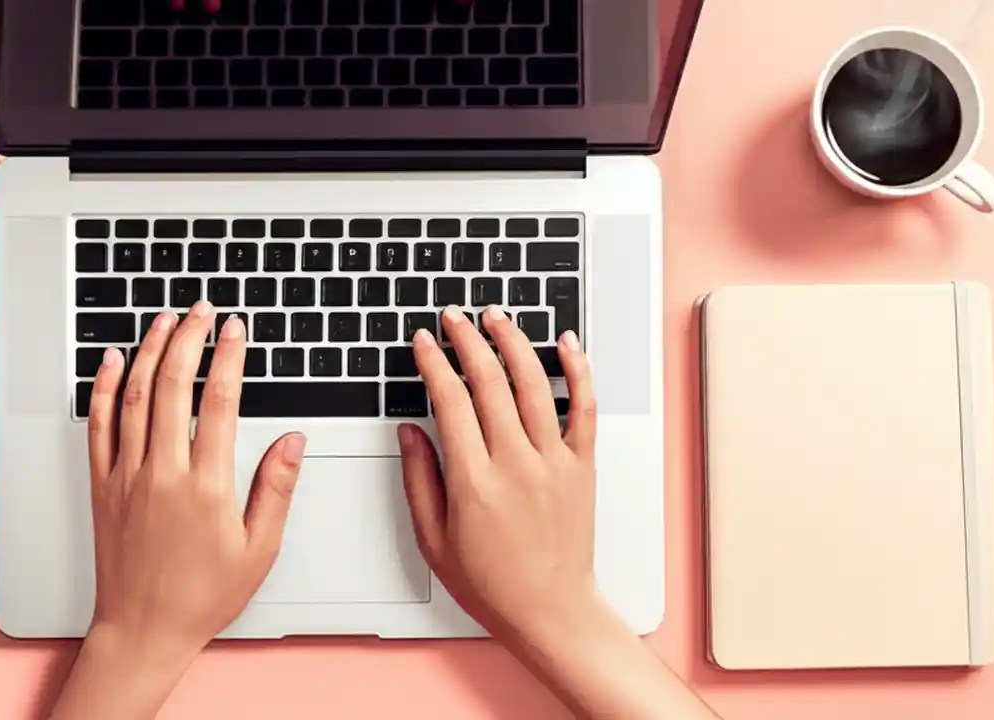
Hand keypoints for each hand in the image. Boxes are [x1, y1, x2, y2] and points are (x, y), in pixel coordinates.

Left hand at [51, 301, 305, 719]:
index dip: (229, 357)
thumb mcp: (259, 549)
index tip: (236, 329)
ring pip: (135, 396)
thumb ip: (276, 489)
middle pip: (174, 386)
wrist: (143, 629)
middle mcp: (162, 474)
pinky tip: (115, 360)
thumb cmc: (203, 595)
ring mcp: (127, 476)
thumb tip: (292, 441)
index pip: (218, 403)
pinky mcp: (102, 485)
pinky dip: (105, 387)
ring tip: (166, 320)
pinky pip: (99, 425)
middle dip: (189, 338)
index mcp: (206, 487)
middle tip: (202, 310)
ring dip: (151, 351)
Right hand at [400, 307, 719, 718]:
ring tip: (496, 316)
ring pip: (534, 384)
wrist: (551, 611)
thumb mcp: (434, 540)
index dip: (433, 363)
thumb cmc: (492, 584)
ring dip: (513, 342)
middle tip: (453, 317)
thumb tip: (409, 431)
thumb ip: (419, 480)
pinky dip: (578, 370)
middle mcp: (516, 464)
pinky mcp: (581, 466)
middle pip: (489, 382)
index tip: (423, 341)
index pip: (449, 401)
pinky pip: (584, 408)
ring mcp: (553, 462)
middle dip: (467, 339)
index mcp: (474, 482)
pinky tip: (566, 343)